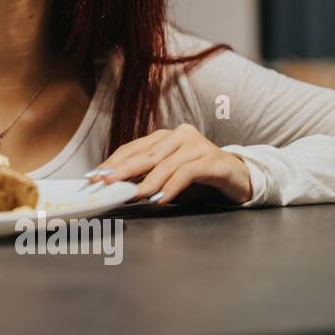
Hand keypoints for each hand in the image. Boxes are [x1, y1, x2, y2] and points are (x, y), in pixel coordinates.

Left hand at [89, 123, 252, 204]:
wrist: (240, 179)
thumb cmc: (199, 180)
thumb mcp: (167, 178)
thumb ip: (145, 178)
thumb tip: (115, 188)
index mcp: (165, 137)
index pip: (133, 148)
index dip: (112, 162)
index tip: (94, 176)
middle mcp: (180, 136)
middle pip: (145, 154)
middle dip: (122, 170)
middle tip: (104, 183)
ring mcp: (198, 146)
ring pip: (165, 164)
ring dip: (146, 182)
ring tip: (132, 195)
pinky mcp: (214, 160)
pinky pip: (187, 173)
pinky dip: (171, 187)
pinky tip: (160, 199)